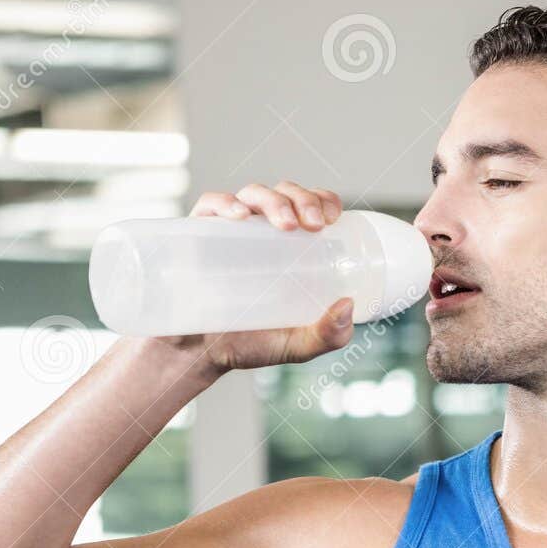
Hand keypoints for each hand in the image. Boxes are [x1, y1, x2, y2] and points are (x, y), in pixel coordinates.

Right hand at [157, 181, 353, 375]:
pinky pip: (211, 205)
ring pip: (254, 194)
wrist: (201, 354)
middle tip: (314, 225)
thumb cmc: (251, 343)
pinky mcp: (198, 233)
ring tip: (287, 224)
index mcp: (290, 245)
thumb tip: (348, 305)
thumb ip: (329, 334)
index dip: (324, 201)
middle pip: (286, 194)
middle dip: (304, 199)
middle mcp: (262, 231)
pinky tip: (239, 216)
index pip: (312, 206)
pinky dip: (225, 203)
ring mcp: (230, 229)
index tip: (332, 218)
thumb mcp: (298, 345)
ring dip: (274, 200)